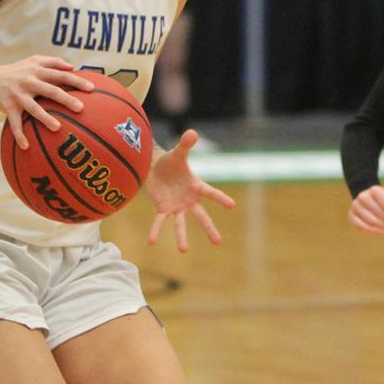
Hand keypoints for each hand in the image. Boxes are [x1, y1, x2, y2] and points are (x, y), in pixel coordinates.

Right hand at [0, 56, 93, 149]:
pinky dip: (19, 135)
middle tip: (81, 108)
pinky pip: (15, 123)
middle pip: (51, 90)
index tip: (92, 88)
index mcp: (38, 71)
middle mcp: (29, 81)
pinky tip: (26, 147)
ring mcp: (18, 94)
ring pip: (34, 108)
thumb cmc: (17, 71)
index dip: (77, 80)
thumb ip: (53, 61)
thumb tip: (73, 67)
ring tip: (57, 128)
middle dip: (66, 99)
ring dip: (45, 118)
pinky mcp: (8, 106)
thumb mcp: (33, 61)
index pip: (61, 75)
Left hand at [146, 130, 235, 251]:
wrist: (155, 168)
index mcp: (196, 187)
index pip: (210, 193)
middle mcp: (189, 200)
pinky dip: (156, 231)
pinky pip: (160, 222)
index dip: (220, 198)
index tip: (231, 205)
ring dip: (182, 237)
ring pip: (181, 224)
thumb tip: (192, 132)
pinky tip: (151, 242)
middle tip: (218, 242)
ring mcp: (177, 207)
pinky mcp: (163, 210)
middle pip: (201, 216)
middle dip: (209, 229)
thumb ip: (185, 144)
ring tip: (183, 251)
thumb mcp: (178, 152)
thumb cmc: (171, 161)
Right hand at [348, 184, 383, 234]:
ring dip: (382, 228)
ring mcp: (356, 205)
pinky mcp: (351, 215)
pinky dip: (372, 230)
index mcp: (375, 190)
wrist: (369, 201)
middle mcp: (363, 196)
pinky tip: (380, 231)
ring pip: (371, 221)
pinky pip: (361, 225)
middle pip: (380, 215)